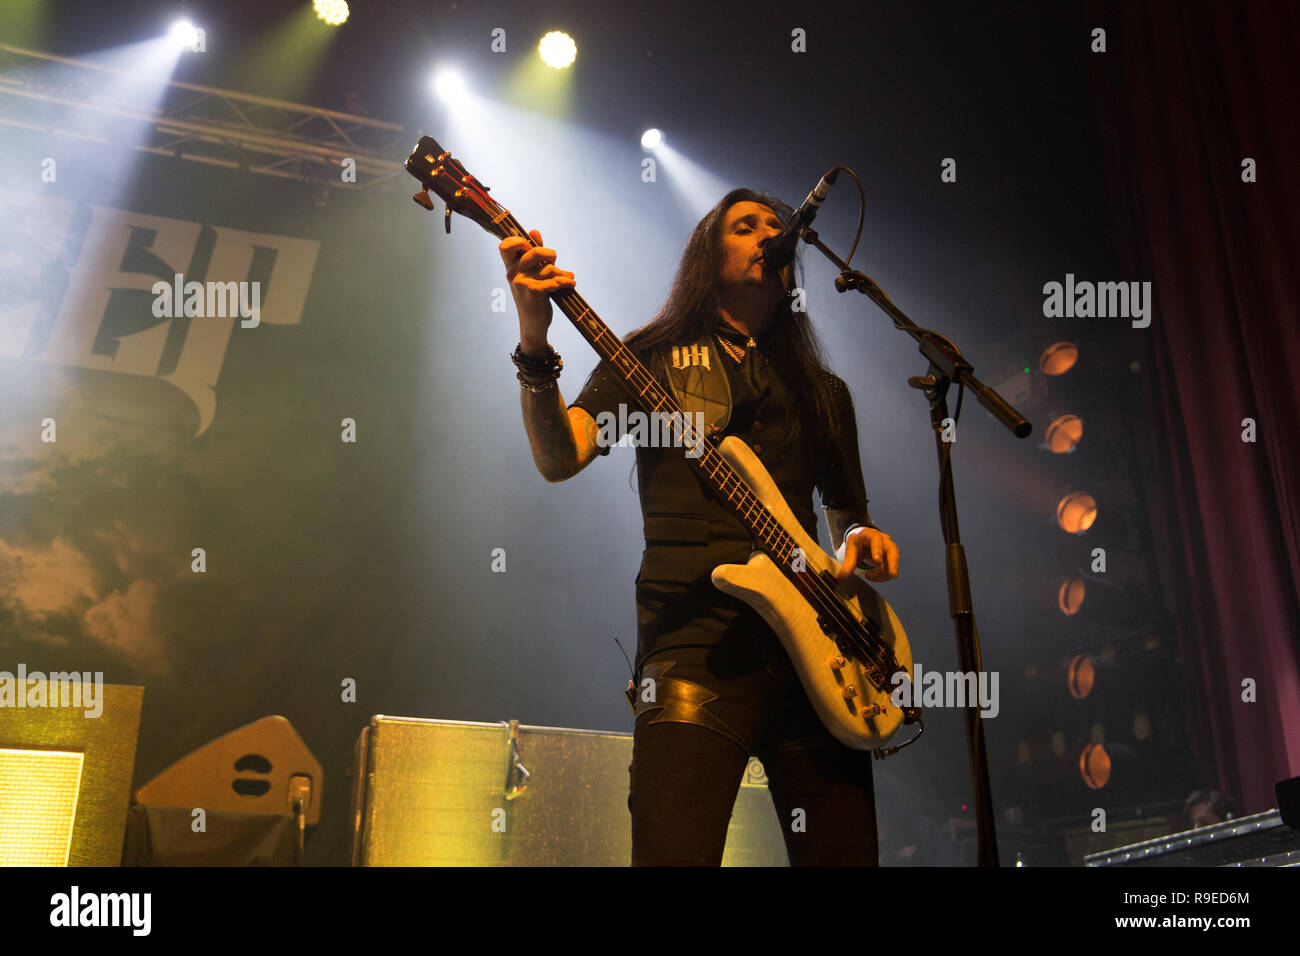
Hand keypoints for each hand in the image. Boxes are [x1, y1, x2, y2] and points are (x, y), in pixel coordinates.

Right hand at [498, 229, 575, 349]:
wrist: (533, 324)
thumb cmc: (533, 296)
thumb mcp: (531, 274)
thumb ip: (534, 253)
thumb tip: (534, 231)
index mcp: (511, 267)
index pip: (505, 246)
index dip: (518, 240)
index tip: (529, 245)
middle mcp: (513, 274)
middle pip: (534, 252)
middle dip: (549, 254)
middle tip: (554, 260)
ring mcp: (522, 284)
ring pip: (549, 269)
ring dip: (562, 273)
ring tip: (568, 277)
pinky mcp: (534, 293)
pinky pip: (554, 281)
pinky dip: (565, 282)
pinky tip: (571, 283)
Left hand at [836, 527, 899, 582]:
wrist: (865, 537)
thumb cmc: (857, 542)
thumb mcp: (850, 550)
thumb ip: (847, 565)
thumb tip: (838, 579)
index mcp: (870, 535)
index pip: (876, 540)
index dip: (877, 550)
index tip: (877, 561)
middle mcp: (884, 540)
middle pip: (892, 550)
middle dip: (893, 564)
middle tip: (893, 575)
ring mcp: (891, 548)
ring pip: (894, 561)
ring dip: (884, 573)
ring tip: (867, 576)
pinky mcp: (893, 557)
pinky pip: (892, 568)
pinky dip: (884, 576)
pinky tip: (872, 576)